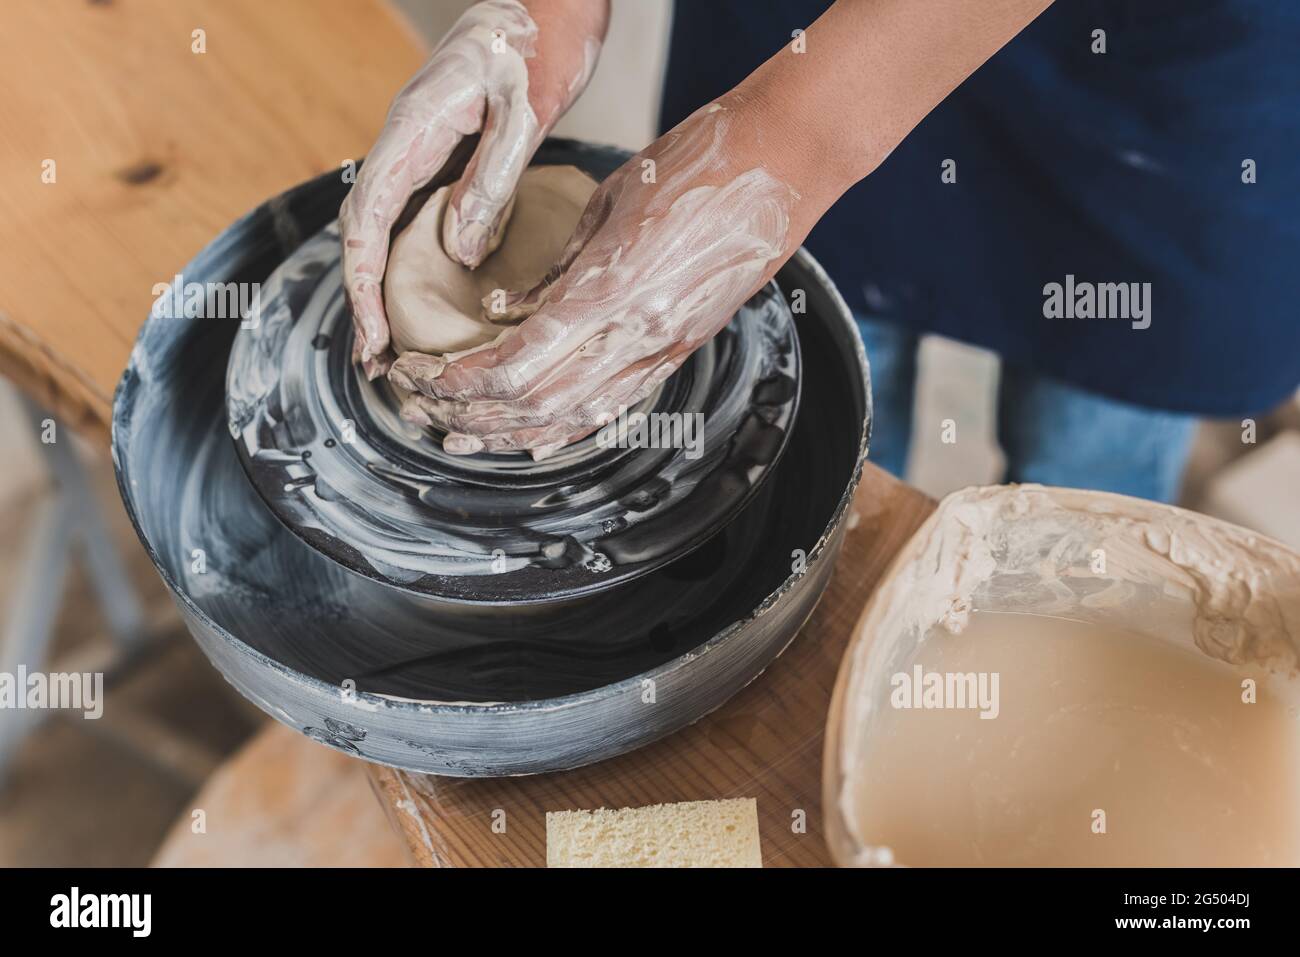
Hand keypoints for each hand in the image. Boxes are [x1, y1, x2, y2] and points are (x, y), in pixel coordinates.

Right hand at [339, 0, 605, 377]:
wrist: (548, 1)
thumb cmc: (539, 44)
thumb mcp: (524, 112)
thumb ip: (491, 182)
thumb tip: (461, 254)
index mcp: (414, 128)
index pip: (367, 215)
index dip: (362, 280)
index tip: (372, 333)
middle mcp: (406, 139)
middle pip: (364, 227)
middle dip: (364, 294)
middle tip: (376, 358)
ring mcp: (422, 146)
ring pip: (385, 222)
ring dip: (381, 281)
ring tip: (390, 340)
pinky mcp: (444, 152)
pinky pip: (415, 211)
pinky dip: (410, 256)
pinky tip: (423, 292)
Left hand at [389, 97, 800, 458]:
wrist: (783, 165)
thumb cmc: (695, 165)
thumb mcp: (605, 204)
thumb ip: (554, 269)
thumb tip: (502, 307)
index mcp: (610, 292)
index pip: (515, 366)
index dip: (458, 381)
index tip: (416, 372)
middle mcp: (638, 336)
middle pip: (535, 404)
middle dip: (467, 413)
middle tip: (418, 407)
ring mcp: (665, 349)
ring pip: (573, 418)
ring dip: (509, 434)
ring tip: (460, 437)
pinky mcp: (681, 350)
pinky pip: (616, 406)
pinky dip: (568, 429)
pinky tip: (535, 440)